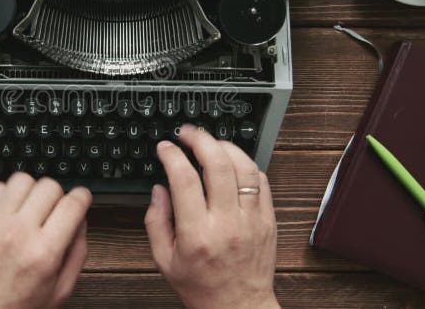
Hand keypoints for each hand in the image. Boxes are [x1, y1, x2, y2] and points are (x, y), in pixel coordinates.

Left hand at [0, 173, 91, 308]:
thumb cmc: (15, 306)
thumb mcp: (60, 290)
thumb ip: (77, 254)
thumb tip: (81, 222)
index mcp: (44, 252)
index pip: (72, 204)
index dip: (83, 197)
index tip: (81, 199)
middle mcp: (19, 233)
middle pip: (49, 186)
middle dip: (58, 196)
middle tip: (54, 211)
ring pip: (22, 180)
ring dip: (32, 191)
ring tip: (30, 208)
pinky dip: (8, 194)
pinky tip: (10, 211)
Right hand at [144, 125, 278, 308]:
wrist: (238, 306)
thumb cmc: (201, 286)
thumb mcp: (164, 259)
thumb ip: (157, 221)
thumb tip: (160, 188)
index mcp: (197, 233)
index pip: (184, 179)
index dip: (172, 155)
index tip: (165, 147)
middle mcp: (226, 223)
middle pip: (217, 164)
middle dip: (200, 139)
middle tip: (188, 133)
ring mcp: (251, 220)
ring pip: (244, 167)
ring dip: (225, 146)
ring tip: (210, 143)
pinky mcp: (268, 220)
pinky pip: (261, 180)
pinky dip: (246, 164)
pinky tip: (232, 163)